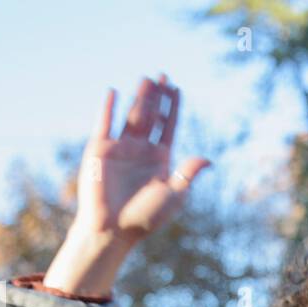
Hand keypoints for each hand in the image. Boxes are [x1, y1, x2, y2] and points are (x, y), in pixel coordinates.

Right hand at [44, 74, 209, 296]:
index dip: (173, 108)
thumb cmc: (145, 218)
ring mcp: (120, 149)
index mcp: (159, 160)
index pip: (168, 127)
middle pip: (151, 117)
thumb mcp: (174, 195)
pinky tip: (114, 92)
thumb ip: (188, 174)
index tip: (177, 89)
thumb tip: (208, 159)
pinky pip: (104, 123)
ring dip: (139, 98)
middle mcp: (140, 151)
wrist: (113, 229)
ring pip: (132, 116)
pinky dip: (108, 108)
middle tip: (163, 76)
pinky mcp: (100, 150)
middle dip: (157, 97)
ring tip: (146, 79)